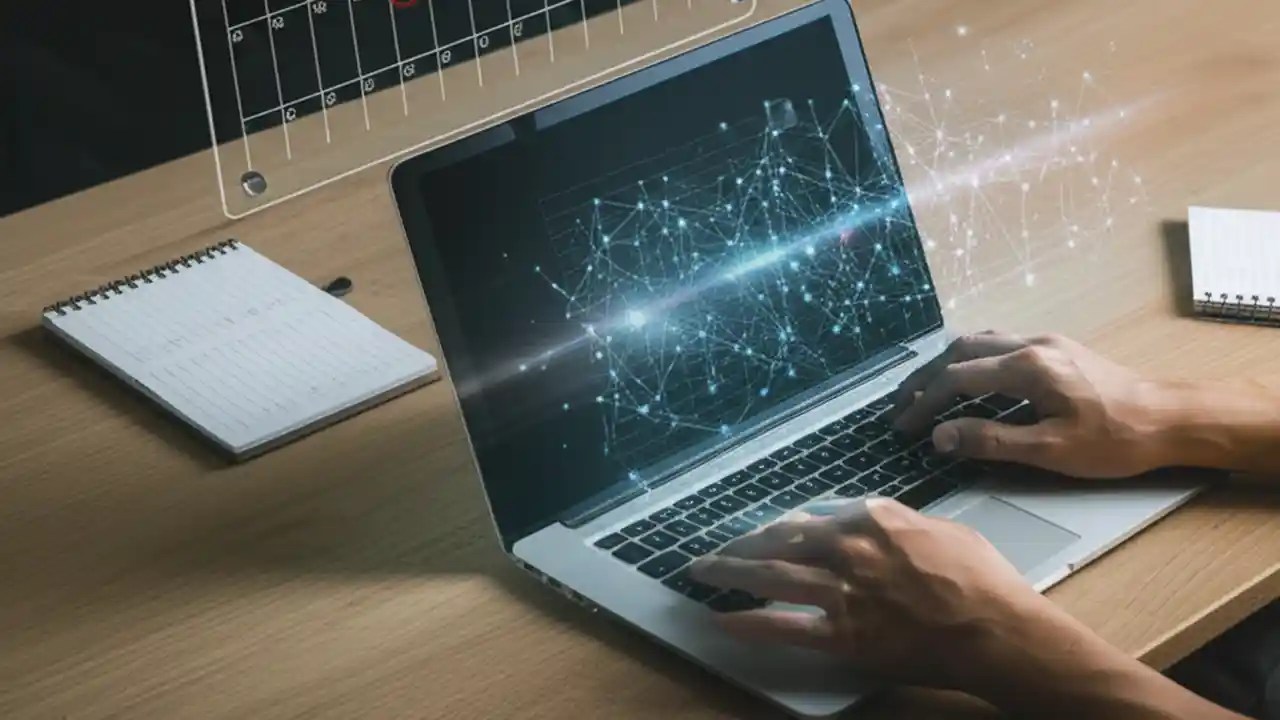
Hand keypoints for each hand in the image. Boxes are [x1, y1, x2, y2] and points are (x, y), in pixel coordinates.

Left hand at [690, 499, 1250, 719]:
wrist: (997, 630)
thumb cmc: (980, 579)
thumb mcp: (940, 528)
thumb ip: (896, 520)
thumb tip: (869, 519)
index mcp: (871, 517)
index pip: (809, 516)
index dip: (781, 527)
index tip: (765, 532)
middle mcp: (848, 548)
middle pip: (779, 541)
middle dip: (742, 545)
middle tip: (717, 549)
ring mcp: (842, 592)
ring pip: (770, 576)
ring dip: (730, 573)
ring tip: (703, 573)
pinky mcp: (843, 635)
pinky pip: (784, 627)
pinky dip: (750, 624)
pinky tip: (725, 620)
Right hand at [890, 331, 1170, 477]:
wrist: (1171, 419)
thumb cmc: (1115, 440)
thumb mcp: (1049, 450)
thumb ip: (990, 440)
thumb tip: (941, 436)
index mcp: (1027, 367)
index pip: (957, 378)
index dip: (924, 402)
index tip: (903, 426)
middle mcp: (1032, 344)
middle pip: (960, 351)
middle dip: (925, 378)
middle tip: (901, 405)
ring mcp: (1046, 342)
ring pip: (979, 341)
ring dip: (946, 364)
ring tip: (925, 390)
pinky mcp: (1058, 348)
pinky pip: (1000, 343)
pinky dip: (971, 358)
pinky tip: (969, 377)